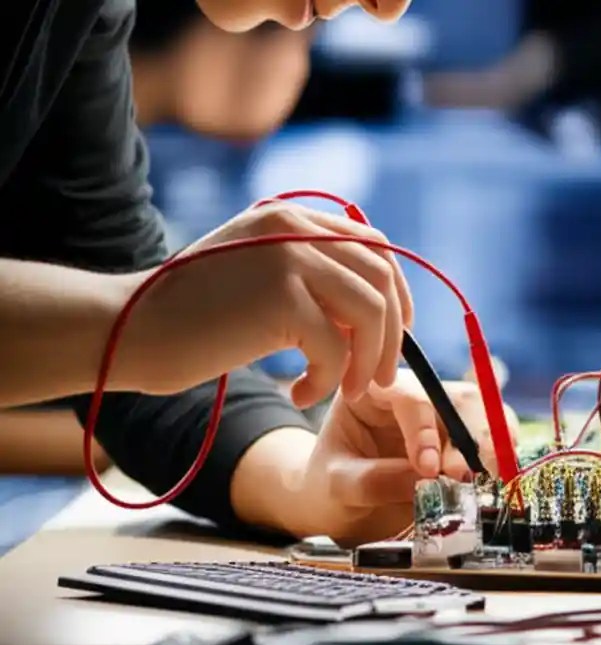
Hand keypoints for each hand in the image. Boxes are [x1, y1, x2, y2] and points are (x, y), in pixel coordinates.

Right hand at [115, 201, 411, 406]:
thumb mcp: (255, 275)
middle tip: (377, 378)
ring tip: (346, 392)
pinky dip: (328, 381)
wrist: (127, 329)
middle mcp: (294, 227)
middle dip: (392, 335)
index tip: (394, 334)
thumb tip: (375, 308)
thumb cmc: (189, 317)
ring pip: (371, 312)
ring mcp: (289, 257)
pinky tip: (299, 394)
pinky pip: (336, 348)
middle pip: (382, 278)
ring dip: (368, 361)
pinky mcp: (282, 297)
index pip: (374, 245)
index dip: (396, 293)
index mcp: (290, 217)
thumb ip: (307, 276)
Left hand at [233, 370, 517, 545]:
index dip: (424, 430)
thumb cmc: (329, 488)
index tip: (428, 469)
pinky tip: (494, 476)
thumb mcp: (338, 486)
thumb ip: (374, 482)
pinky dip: (501, 453)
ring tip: (484, 478)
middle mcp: (415, 396)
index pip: (410, 398)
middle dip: (468, 434)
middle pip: (456, 396)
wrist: (339, 506)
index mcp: (375, 392)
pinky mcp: (465, 437)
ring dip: (491, 443)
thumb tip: (424, 482)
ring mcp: (444, 415)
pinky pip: (495, 433)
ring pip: (484, 411)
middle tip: (464, 475)